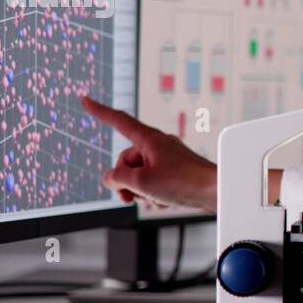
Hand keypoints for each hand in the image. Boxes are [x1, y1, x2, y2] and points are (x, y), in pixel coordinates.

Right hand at [81, 96, 217, 211]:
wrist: (217, 191)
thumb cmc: (184, 183)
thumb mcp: (141, 182)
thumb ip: (117, 178)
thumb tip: (111, 178)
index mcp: (149, 139)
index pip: (119, 121)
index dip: (100, 112)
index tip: (86, 100)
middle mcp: (158, 145)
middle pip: (126, 160)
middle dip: (124, 181)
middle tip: (129, 197)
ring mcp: (168, 158)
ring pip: (140, 175)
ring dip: (140, 190)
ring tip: (154, 199)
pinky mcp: (177, 172)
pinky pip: (155, 183)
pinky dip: (155, 194)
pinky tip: (166, 202)